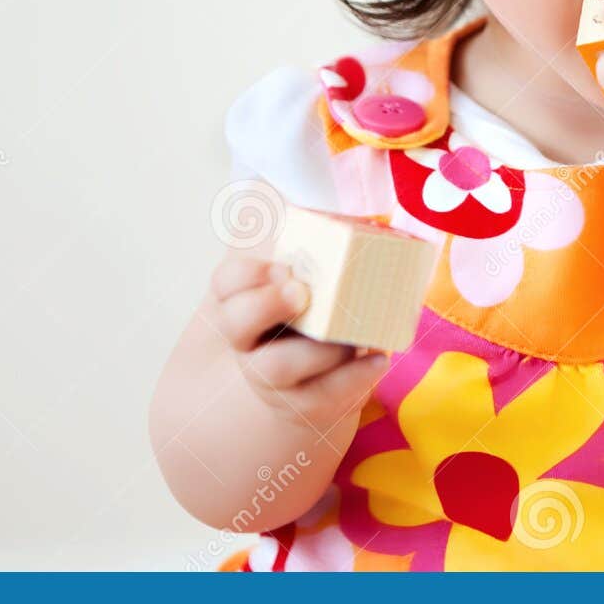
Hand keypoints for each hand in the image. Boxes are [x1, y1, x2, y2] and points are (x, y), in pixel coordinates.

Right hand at [208, 249, 389, 430]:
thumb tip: (348, 198)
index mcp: (246, 299)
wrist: (317, 379)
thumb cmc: (318, 311)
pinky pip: (318, 398)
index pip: (225, 282)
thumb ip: (318, 238)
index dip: (246, 273)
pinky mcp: (301, 405)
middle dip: (265, 304)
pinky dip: (352, 379)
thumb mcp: (312, 273)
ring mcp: (269, 377)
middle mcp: (249, 340)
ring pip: (274, 368)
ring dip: (316, 349)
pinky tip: (377, 360)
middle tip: (300, 292)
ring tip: (354, 336)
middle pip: (235, 323)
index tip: (282, 266)